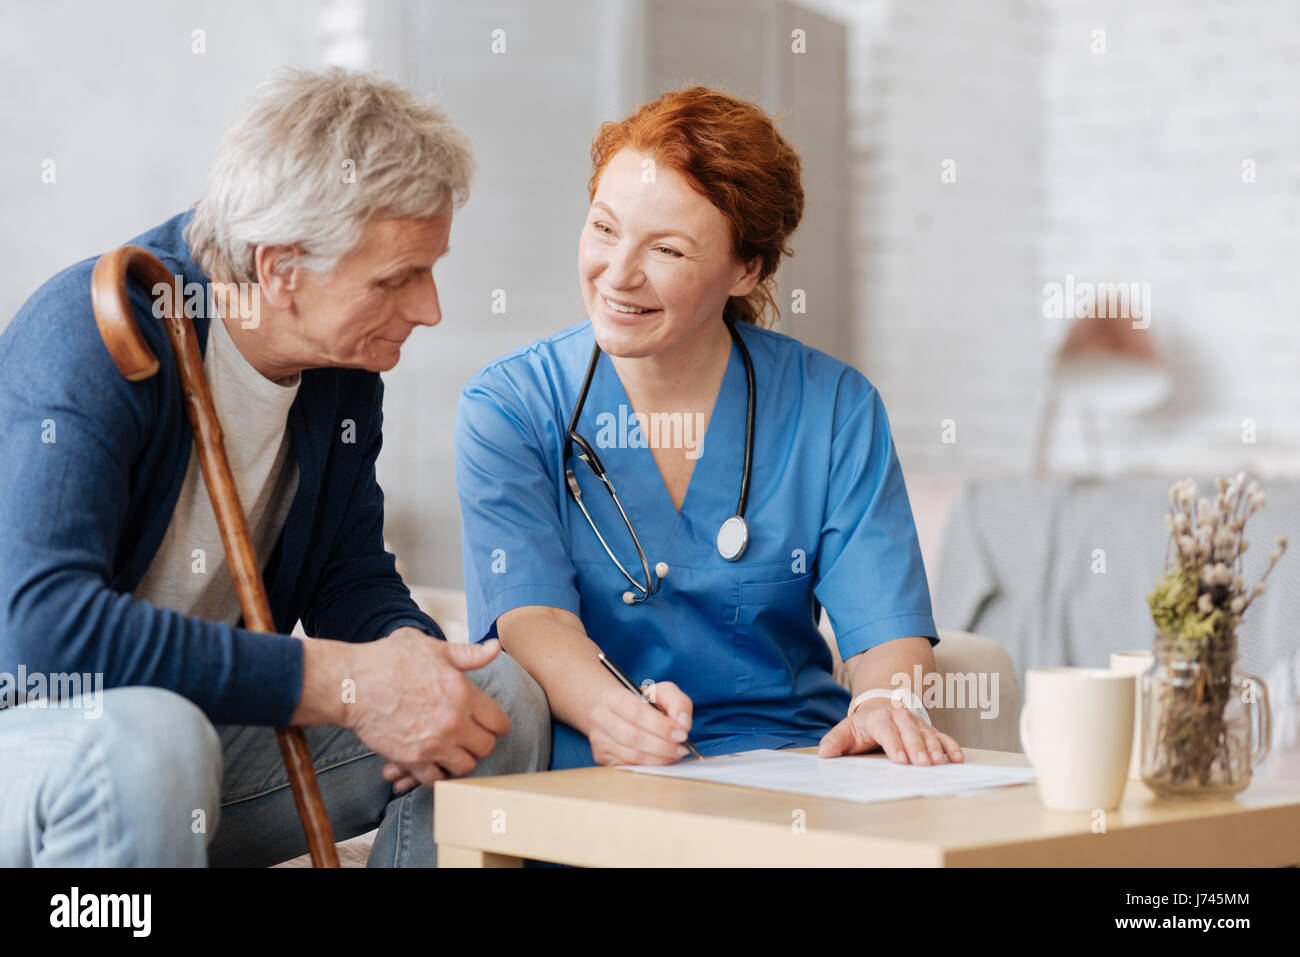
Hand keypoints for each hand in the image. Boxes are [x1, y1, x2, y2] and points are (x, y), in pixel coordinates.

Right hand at [345, 630, 511, 788]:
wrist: (352, 684)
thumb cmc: (390, 661)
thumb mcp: (434, 649)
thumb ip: (468, 654)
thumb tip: (495, 647)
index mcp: (463, 693)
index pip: (499, 723)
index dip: (496, 724)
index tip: (487, 724)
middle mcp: (454, 721)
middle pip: (486, 747)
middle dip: (480, 743)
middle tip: (468, 738)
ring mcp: (434, 743)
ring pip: (465, 767)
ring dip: (460, 760)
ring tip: (451, 751)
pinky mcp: (412, 759)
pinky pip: (437, 780)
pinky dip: (436, 774)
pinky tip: (431, 762)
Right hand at [588, 680, 693, 765]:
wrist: (612, 709)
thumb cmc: (640, 702)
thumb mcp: (661, 692)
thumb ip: (678, 702)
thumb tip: (683, 724)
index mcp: (612, 697)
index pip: (636, 712)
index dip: (661, 726)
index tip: (682, 734)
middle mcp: (600, 718)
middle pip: (633, 737)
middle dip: (663, 746)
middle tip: (682, 748)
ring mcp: (598, 740)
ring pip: (631, 756)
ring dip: (658, 758)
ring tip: (675, 754)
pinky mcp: (601, 757)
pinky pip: (628, 767)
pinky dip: (649, 766)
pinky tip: (661, 760)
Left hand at [817, 698, 962, 764]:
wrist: (880, 706)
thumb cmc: (862, 725)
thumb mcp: (846, 730)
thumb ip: (835, 741)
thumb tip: (823, 753)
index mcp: (878, 718)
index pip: (886, 730)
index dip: (894, 744)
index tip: (900, 760)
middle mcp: (899, 717)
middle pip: (909, 731)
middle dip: (917, 748)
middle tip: (923, 765)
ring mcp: (916, 723)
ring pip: (927, 734)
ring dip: (935, 748)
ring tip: (940, 763)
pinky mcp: (928, 730)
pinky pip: (942, 736)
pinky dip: (950, 746)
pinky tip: (957, 758)